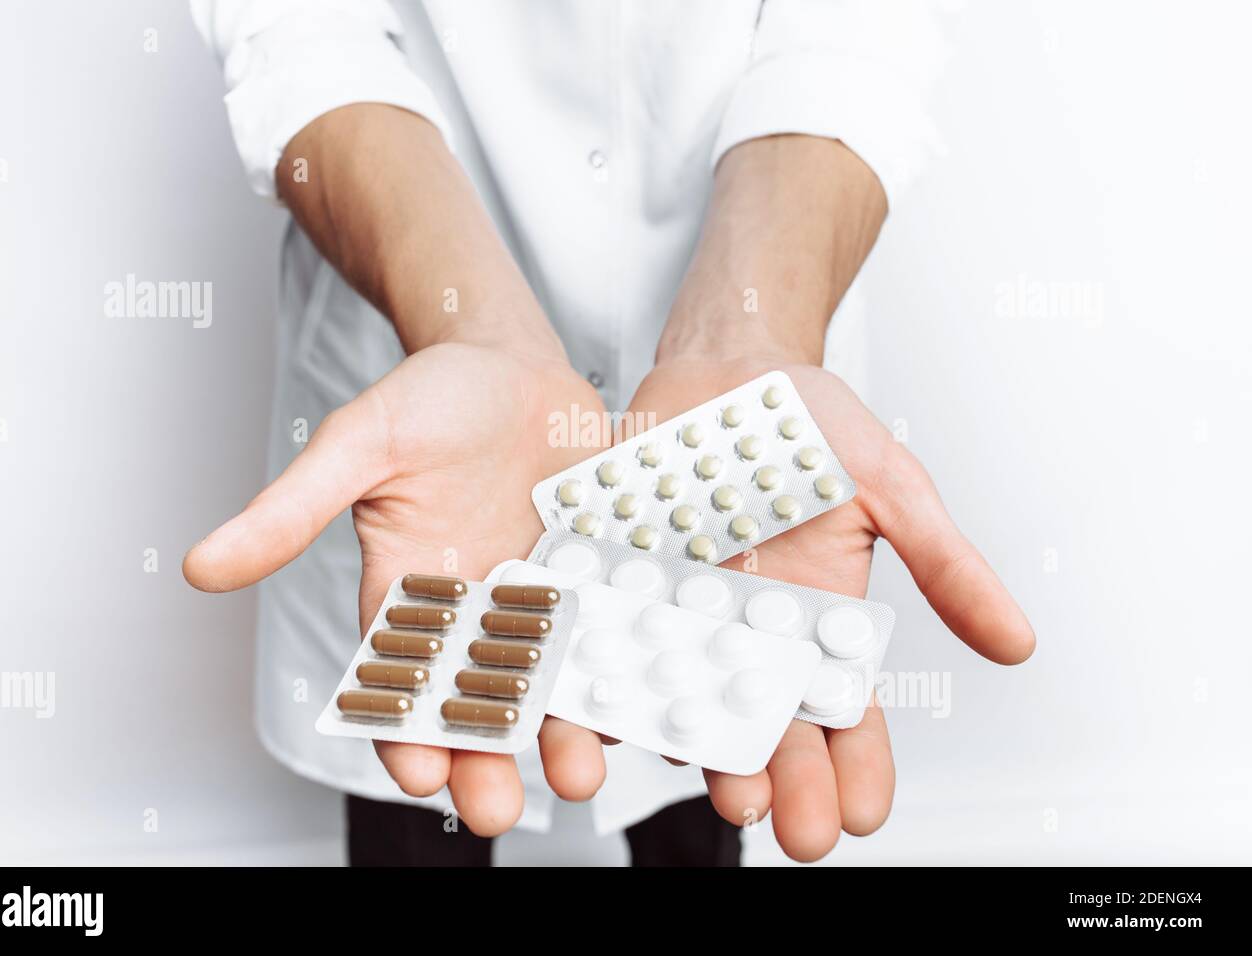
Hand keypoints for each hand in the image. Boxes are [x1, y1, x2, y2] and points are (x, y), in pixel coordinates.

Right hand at [183, 340, 612, 834]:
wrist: (510, 359)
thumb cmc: (426, 398)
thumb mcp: (356, 446)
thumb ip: (291, 510)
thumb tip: (202, 565)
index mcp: (412, 593)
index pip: (398, 682)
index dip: (403, 732)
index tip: (418, 773)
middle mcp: (478, 608)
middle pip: (478, 701)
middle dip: (486, 758)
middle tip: (497, 808)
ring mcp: (542, 594)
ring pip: (551, 679)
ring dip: (563, 729)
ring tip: (580, 768)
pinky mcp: (595, 570)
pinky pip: (611, 624)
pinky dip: (621, 662)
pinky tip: (638, 695)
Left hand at [607, 355, 1035, 860]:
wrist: (727, 369)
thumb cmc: (813, 427)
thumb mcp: (893, 490)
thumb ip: (945, 567)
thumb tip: (1017, 643)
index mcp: (815, 629)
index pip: (842, 719)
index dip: (855, 771)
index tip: (861, 815)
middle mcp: (744, 636)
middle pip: (760, 728)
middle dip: (776, 781)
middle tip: (786, 825)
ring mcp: (677, 615)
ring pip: (681, 697)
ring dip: (688, 742)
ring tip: (698, 773)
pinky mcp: (616, 583)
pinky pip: (609, 636)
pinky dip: (604, 670)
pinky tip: (607, 705)